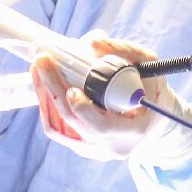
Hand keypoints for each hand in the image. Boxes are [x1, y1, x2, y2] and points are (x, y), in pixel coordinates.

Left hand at [33, 32, 190, 161]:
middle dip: (54, 90)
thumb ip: (127, 51)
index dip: (84, 109)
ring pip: (59, 127)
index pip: (101, 126)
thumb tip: (94, 42)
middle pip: (73, 122)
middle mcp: (111, 145)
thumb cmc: (152, 92)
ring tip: (38, 70)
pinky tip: (44, 87)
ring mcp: (94, 150)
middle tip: (42, 62)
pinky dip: (48, 107)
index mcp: (132, 130)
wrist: (153, 121)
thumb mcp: (150, 68)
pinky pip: (58, 130)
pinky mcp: (82, 148)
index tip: (71, 89)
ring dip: (44, 97)